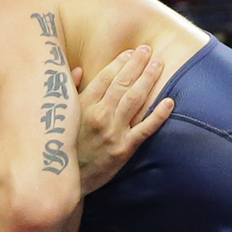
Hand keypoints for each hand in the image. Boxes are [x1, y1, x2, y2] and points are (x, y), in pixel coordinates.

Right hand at [73, 46, 175, 194]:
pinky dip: (159, 114)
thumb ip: (70, 92)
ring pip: (135, 99)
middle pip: (122, 84)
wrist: (66, 180)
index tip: (130, 53)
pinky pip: (145, 128)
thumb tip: (77, 70)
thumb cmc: (65, 147)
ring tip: (158, 65)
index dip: (120, 63)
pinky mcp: (124, 149)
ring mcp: (113, 132)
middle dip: (137, 64)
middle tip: (148, 51)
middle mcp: (99, 116)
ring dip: (148, 79)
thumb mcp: (62, 118)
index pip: (105, 77)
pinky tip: (170, 101)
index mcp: (83, 106)